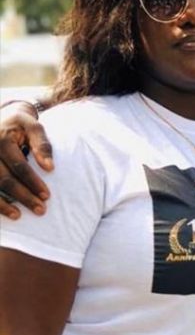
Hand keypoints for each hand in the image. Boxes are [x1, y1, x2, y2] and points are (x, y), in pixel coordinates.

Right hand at [0, 104, 51, 218]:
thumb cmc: (20, 125)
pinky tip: (4, 211)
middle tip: (40, 209)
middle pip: (4, 179)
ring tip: (18, 216)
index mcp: (2, 139)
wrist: (0, 118)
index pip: (19, 165)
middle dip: (23, 196)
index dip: (33, 181)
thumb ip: (42, 144)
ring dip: (3, 204)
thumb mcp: (33, 126)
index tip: (47, 196)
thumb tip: (50, 168)